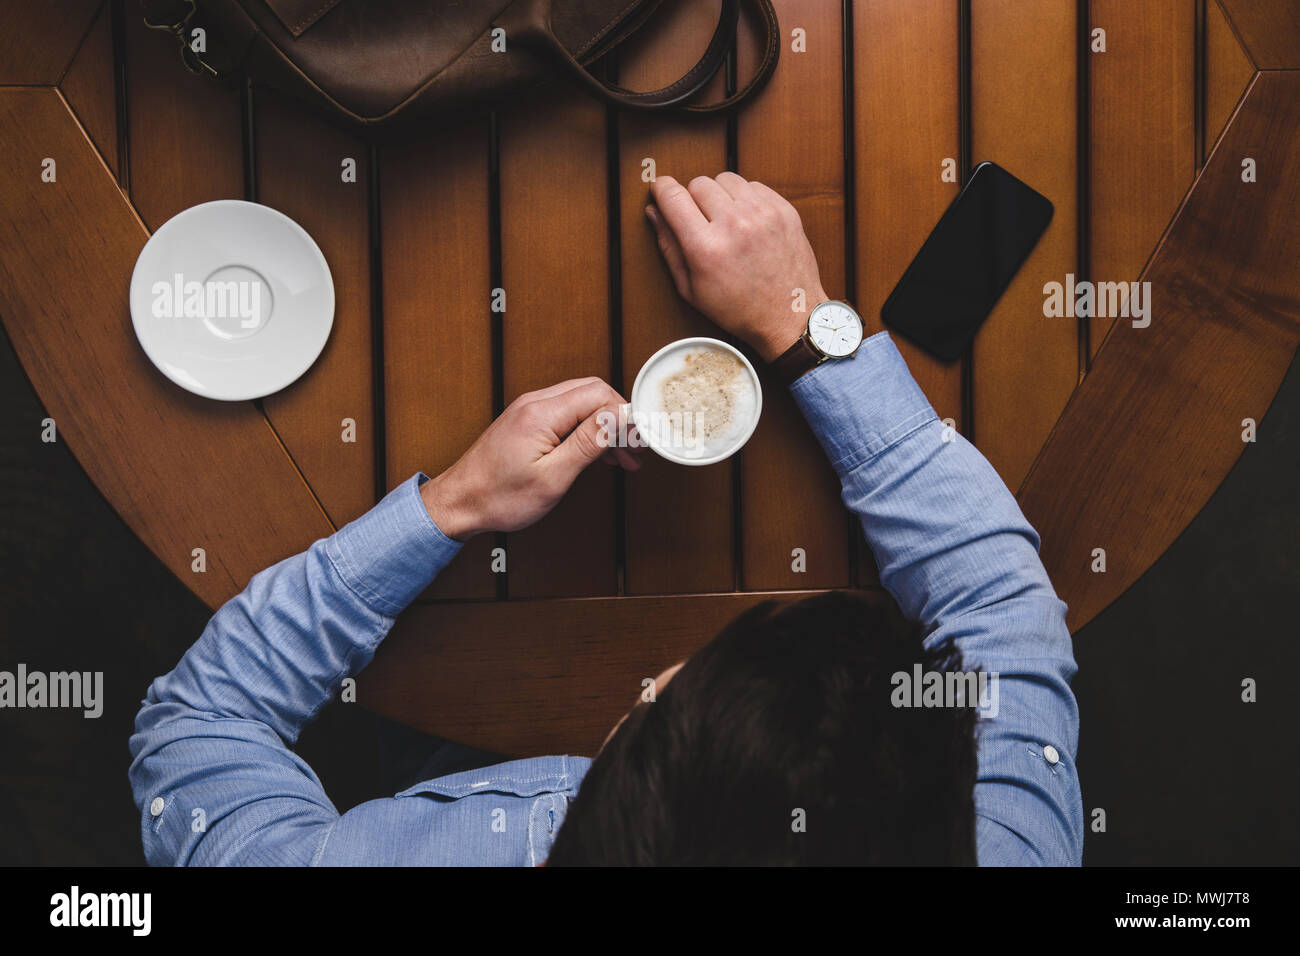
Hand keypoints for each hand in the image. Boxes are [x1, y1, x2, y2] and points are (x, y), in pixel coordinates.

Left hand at [420, 377, 640, 540]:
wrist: (459, 503)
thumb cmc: (499, 497)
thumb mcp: (553, 477)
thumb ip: (588, 442)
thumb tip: (619, 417)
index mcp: (541, 414)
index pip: (598, 395)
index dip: (626, 415)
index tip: (643, 438)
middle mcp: (535, 403)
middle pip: (593, 392)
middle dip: (620, 419)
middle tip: (637, 448)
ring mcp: (530, 410)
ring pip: (582, 403)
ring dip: (606, 427)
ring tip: (624, 458)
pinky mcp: (527, 422)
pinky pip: (567, 415)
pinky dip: (588, 431)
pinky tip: (600, 455)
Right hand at [646, 172, 826, 361]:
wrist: (788, 316)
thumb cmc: (739, 308)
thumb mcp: (691, 289)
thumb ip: (669, 246)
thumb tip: (654, 212)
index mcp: (706, 248)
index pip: (673, 196)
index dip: (661, 188)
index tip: (660, 188)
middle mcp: (734, 225)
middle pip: (699, 183)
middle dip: (693, 198)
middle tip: (700, 221)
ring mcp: (762, 214)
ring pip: (726, 179)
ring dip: (720, 195)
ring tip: (725, 221)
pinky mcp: (783, 209)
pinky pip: (753, 185)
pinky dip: (745, 199)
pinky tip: (746, 222)